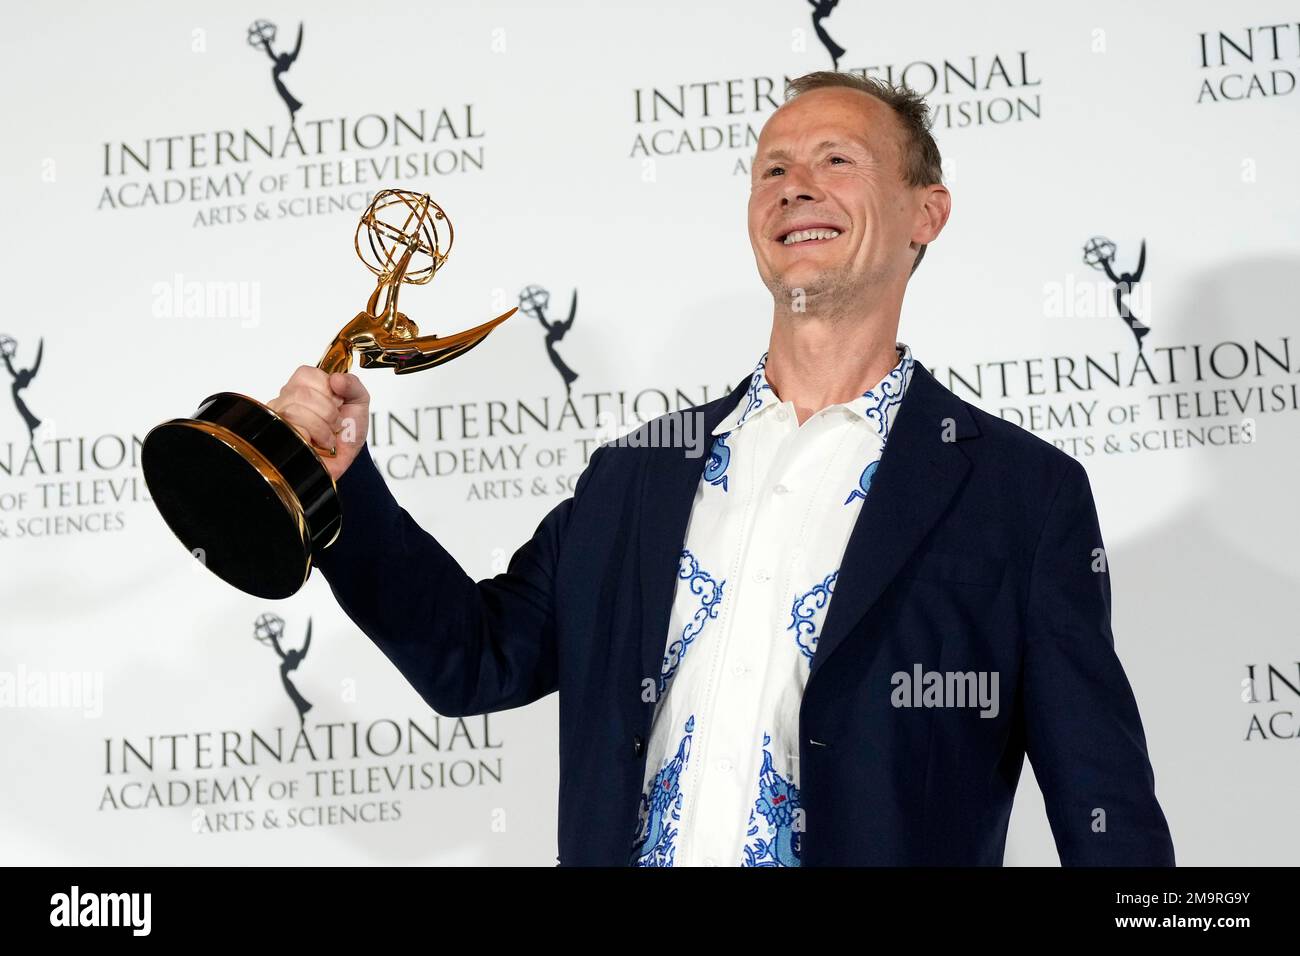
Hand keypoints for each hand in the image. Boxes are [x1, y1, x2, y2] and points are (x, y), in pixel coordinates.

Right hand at [267, 366, 369, 481]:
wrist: (344, 458)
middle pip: (301, 393)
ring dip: (322, 427)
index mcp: (304, 385)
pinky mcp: (280, 438)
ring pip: (294, 411)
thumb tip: (336, 378)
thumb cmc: (347, 429)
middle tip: (335, 422)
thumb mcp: (358, 401)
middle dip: (327, 411)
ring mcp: (279, 419)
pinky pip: (292, 430)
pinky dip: (314, 437)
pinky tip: (319, 443)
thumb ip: (352, 384)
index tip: (337, 403)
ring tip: (328, 435)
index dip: (327, 390)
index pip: (306, 374)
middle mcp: (287, 399)